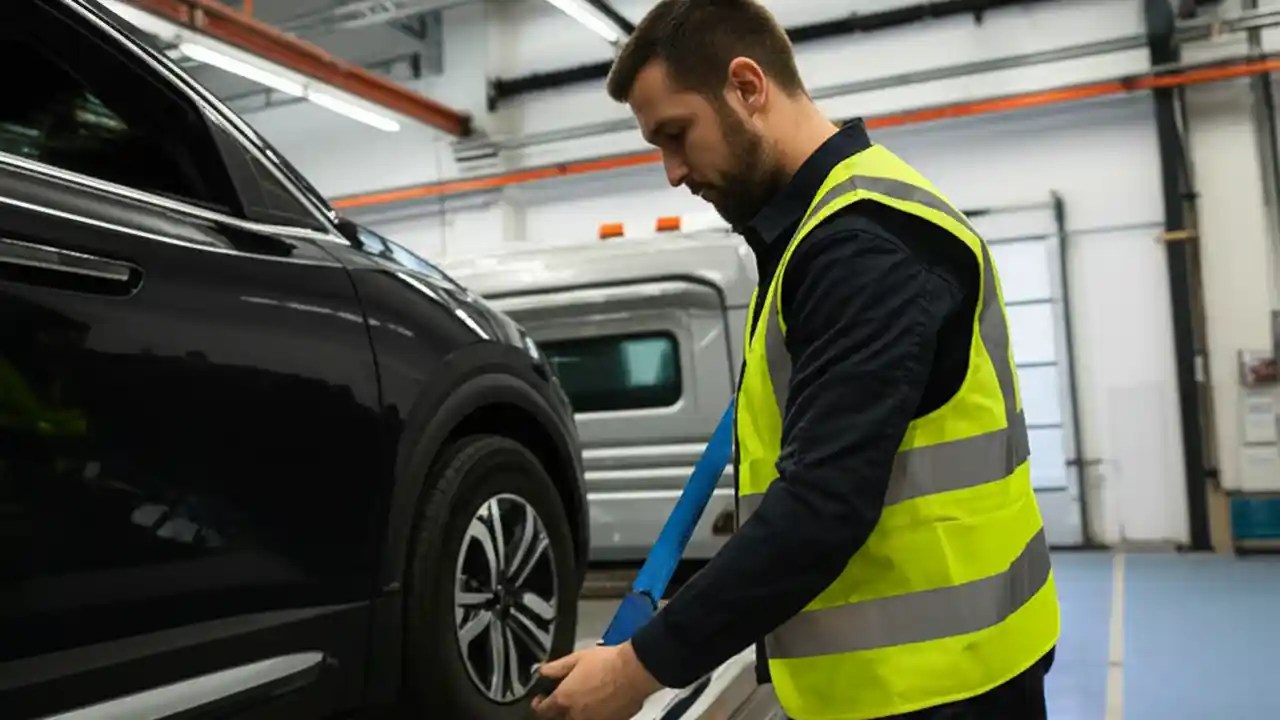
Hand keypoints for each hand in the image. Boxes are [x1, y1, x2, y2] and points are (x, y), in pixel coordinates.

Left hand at [530, 642, 663, 719]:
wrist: (635, 671)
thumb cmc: (607, 662)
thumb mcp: (577, 658)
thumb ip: (555, 667)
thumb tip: (541, 671)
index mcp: (564, 699)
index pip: (542, 711)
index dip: (539, 704)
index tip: (542, 698)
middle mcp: (577, 715)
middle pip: (559, 719)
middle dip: (559, 710)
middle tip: (565, 698)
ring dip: (577, 713)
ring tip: (585, 698)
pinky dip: (596, 714)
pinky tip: (601, 702)